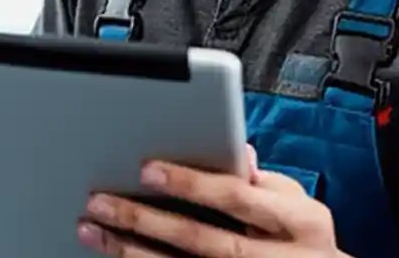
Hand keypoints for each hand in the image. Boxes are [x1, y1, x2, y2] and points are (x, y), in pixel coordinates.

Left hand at [77, 147, 342, 256]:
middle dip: (145, 219)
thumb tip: (237, 152)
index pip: (236, 198)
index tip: (147, 169)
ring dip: (130, 251)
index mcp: (297, 223)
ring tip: (92, 229)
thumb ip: (267, 182)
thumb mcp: (303, 208)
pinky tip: (116, 255)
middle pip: (199, 239)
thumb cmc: (307, 244)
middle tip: (101, 201)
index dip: (191, 183)